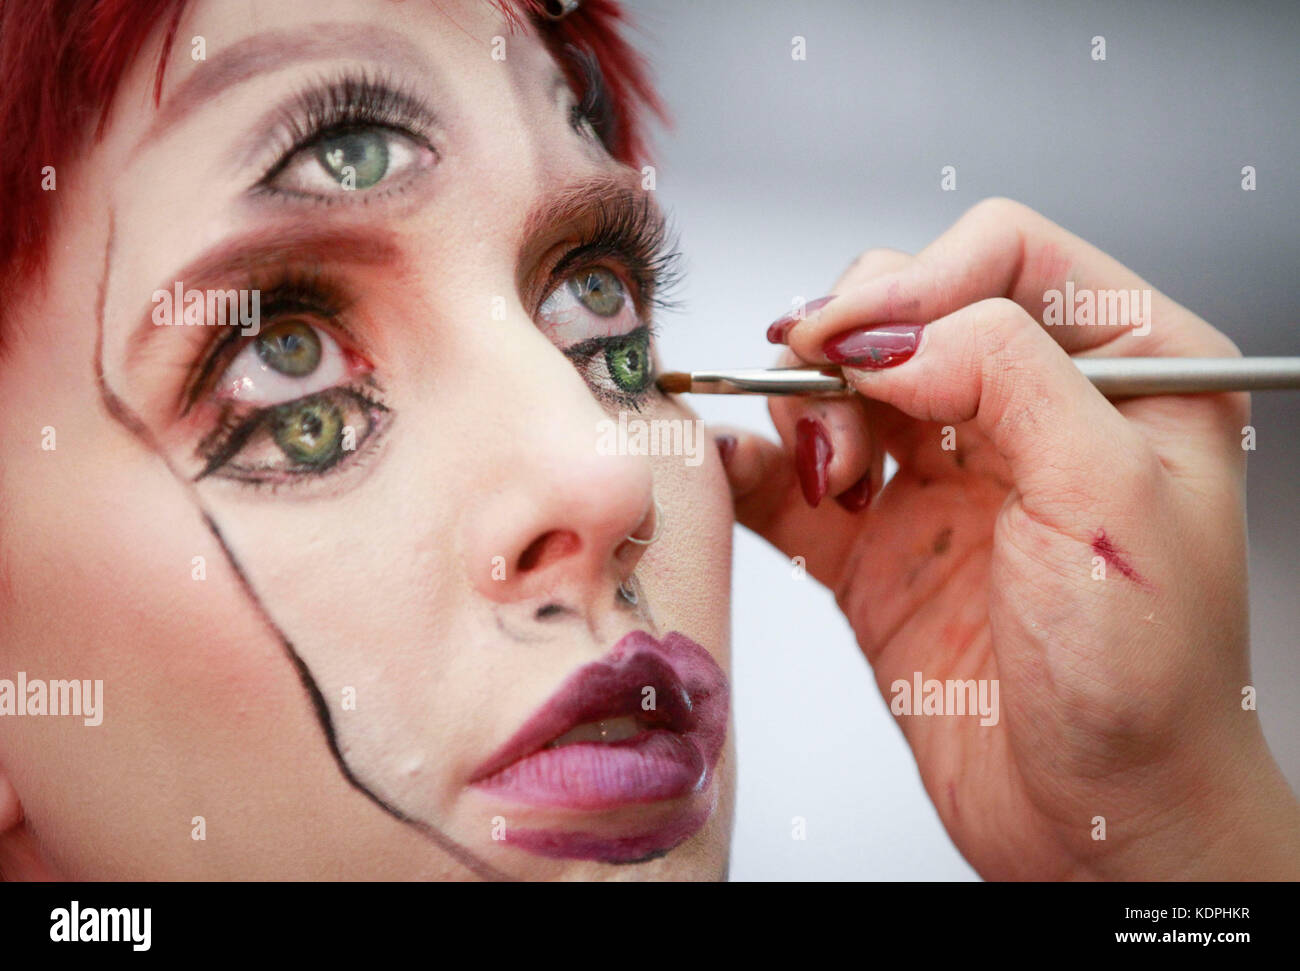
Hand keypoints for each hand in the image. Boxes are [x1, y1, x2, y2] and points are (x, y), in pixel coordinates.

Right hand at [718, 198, 1299, 879]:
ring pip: (843, 385)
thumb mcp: (1107, 497)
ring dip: (806, 411)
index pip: (1007, 257)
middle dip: (852, 348)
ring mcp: (947, 477)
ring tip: (829, 481)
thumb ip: (1006, 374)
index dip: (921, 283)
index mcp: (1127, 372)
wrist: (1091, 822)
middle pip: (907, 311)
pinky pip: (795, 480)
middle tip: (824, 404)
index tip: (859, 342)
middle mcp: (1029, 412)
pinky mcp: (880, 543)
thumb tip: (893, 332)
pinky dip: (753, 467)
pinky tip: (732, 469)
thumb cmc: (1146, 680)